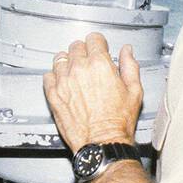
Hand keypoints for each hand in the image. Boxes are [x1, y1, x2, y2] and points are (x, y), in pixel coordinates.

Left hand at [43, 33, 142, 152]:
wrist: (102, 143)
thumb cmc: (118, 122)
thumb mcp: (134, 90)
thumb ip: (130, 66)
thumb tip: (127, 51)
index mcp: (100, 65)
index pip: (93, 39)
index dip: (98, 43)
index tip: (99, 49)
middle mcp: (79, 70)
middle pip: (76, 47)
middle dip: (84, 52)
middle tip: (89, 62)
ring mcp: (63, 82)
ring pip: (60, 59)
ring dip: (68, 62)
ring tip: (75, 71)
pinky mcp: (53, 95)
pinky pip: (47, 76)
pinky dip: (54, 77)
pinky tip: (64, 83)